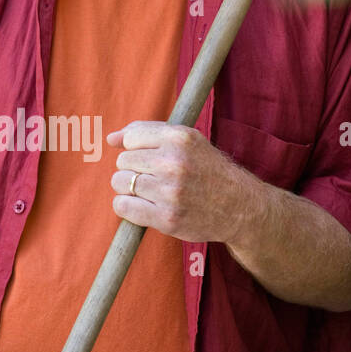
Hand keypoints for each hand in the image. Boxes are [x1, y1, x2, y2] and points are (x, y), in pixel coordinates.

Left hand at [106, 120, 257, 243]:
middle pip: (123, 161)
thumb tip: (110, 138)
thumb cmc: (208, 171)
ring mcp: (170, 192)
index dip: (135, 149)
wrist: (240, 207)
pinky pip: (123, 207)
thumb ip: (148, 134)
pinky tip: (143, 206)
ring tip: (150, 192)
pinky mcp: (167, 218)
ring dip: (129, 189)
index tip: (149, 159)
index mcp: (180, 137)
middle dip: (133, 170)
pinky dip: (127, 207)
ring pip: (120, 183)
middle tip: (154, 178)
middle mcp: (174, 162)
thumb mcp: (187, 140)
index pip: (131, 137)